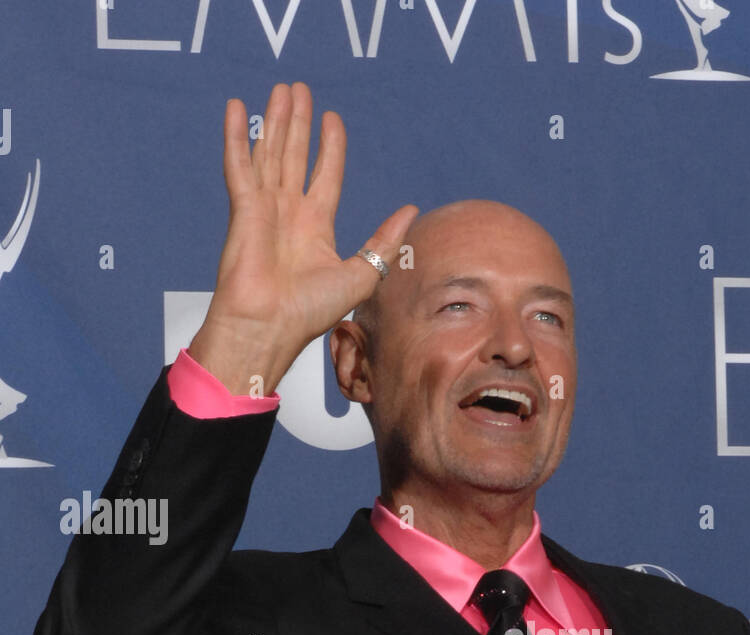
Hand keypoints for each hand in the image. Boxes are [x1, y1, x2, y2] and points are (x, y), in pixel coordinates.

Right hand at [189, 81, 417, 394]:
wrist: (270, 327)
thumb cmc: (310, 312)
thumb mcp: (361, 275)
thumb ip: (384, 241)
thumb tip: (411, 210)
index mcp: (315, 227)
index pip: (325, 175)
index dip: (329, 147)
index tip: (332, 120)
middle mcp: (289, 214)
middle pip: (295, 156)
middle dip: (298, 123)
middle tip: (299, 88)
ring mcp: (263, 209)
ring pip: (269, 153)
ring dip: (274, 120)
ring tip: (280, 89)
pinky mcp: (242, 209)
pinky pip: (238, 165)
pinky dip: (235, 136)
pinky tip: (235, 106)